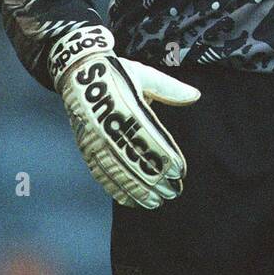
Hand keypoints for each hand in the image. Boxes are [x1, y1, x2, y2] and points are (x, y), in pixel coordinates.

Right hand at [48, 25, 200, 207]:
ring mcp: (94, 139)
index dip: (164, 158)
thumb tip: (196, 95)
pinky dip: (114, 188)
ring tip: (154, 202)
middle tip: (172, 192)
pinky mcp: (85, 147)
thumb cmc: (116, 72)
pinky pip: (99, 172)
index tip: (180, 172)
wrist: (77, 71)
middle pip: (133, 161)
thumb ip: (170, 89)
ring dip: (136, 190)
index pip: (149, 140)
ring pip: (117, 171)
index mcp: (125, 108)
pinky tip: (128, 200)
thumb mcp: (144, 75)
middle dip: (154, 180)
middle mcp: (108, 127)